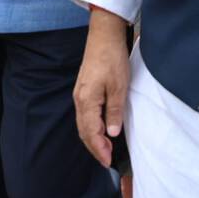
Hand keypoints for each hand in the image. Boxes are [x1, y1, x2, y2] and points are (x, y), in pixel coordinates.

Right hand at [73, 7, 131, 167]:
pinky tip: (100, 129)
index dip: (99, 149)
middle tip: (107, 160)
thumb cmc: (112, 58)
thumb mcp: (119, 86)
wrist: (104, 35)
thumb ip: (114, 111)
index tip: (108, 162)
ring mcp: (80, 94)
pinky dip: (91, 127)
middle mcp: (80, 99)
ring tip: (105, 149)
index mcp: (87, 100)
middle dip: (95, 147)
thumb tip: (112, 133)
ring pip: (83, 123)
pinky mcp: (84, 89)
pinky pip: (85, 114)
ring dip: (93, 138)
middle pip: (84, 131)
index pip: (91, 132)